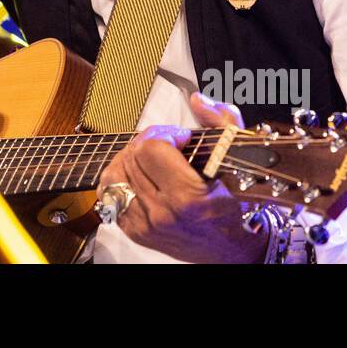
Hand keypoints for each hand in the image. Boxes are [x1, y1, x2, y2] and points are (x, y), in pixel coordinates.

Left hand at [95, 92, 268, 262]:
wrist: (231, 248)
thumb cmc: (235, 203)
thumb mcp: (236, 158)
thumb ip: (220, 122)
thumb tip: (197, 99)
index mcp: (187, 197)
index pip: (152, 148)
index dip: (166, 133)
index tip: (182, 138)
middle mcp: (162, 213)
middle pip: (132, 156)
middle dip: (149, 142)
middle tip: (168, 145)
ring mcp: (144, 224)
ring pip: (115, 172)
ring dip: (131, 157)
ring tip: (151, 158)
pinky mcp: (134, 231)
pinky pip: (110, 193)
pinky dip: (121, 177)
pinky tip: (138, 175)